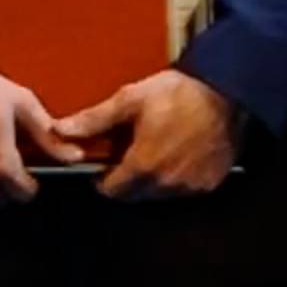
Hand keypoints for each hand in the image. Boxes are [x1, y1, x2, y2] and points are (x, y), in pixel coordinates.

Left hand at [70, 68, 245, 199]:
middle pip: (135, 195)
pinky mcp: (211, 182)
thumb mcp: (130, 100)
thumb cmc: (177, 93)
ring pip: (159, 194)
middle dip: (125, 181)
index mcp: (144, 165)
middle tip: (127, 156)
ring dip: (151, 181)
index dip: (103, 179)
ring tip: (153, 152)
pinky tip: (176, 155)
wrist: (228, 91)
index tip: (104, 166)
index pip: (112, 191)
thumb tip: (58, 130)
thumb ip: (93, 120)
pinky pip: (184, 189)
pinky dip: (176, 179)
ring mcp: (192, 185)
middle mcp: (168, 183)